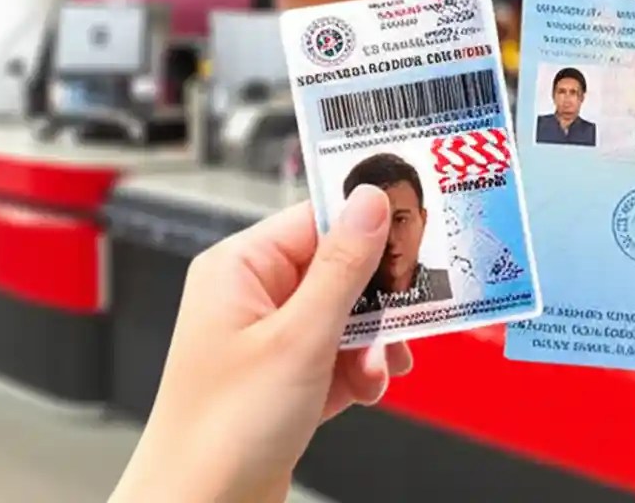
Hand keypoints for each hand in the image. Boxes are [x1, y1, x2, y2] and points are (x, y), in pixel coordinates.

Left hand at [111, 186, 411, 502]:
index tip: (413, 235)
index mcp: (239, 268)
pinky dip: (359, 372)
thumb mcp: (299, 338)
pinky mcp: (286, 375)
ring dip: (371, 345)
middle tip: (401, 321)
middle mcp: (252, 296)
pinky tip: (363, 391)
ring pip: (346, 317)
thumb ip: (343, 267)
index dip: (367, 227)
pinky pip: (339, 354)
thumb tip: (369, 203)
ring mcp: (270, 338)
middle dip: (375, 304)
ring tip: (376, 371)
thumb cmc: (221, 430)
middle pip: (339, 270)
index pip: (316, 220)